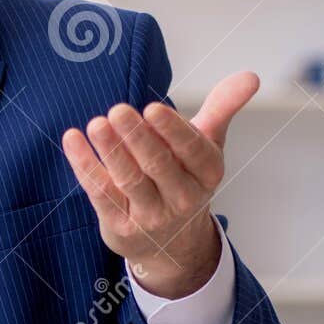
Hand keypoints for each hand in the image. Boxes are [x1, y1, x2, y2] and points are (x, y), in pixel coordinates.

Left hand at [61, 71, 259, 298]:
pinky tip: (73, 139)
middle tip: (118, 110)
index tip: (152, 109)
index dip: (172, 130)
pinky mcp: (120, 226)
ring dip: (111, 151)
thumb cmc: (186, 180)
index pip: (192, 150)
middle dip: (137, 138)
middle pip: (157, 165)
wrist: (173, 246)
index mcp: (207, 173)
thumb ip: (223, 108)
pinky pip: (101, 192)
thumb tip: (250, 76)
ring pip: (129, 180)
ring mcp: (150, 215)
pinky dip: (85, 165)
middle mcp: (182, 197)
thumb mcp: (208, 146)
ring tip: (96, 124)